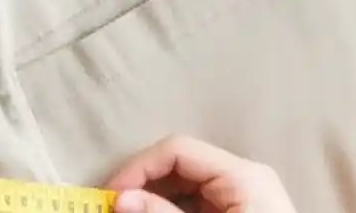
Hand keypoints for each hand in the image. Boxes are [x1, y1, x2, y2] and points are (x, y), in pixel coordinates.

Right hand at [106, 136, 297, 212]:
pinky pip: (199, 204)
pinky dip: (174, 210)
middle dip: (145, 184)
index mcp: (241, 174)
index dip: (140, 166)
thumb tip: (121, 199)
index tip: (112, 194)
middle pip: (181, 165)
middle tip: (114, 207)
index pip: (178, 149)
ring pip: (187, 185)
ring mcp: (244, 196)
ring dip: (156, 199)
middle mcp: (244, 177)